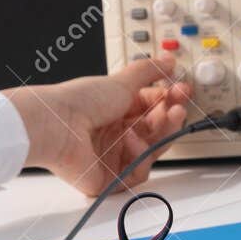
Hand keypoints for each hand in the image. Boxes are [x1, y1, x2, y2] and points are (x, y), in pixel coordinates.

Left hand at [0, 56, 190, 196]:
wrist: (57, 124)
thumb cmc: (80, 102)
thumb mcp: (121, 81)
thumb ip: (148, 71)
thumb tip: (168, 61)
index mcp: (116, 109)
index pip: (152, 108)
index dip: (169, 100)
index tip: (182, 91)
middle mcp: (115, 133)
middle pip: (155, 130)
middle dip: (170, 117)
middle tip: (179, 106)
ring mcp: (113, 156)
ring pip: (152, 151)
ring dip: (161, 134)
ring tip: (164, 118)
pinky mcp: (110, 178)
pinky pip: (138, 172)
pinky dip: (139, 155)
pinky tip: (131, 140)